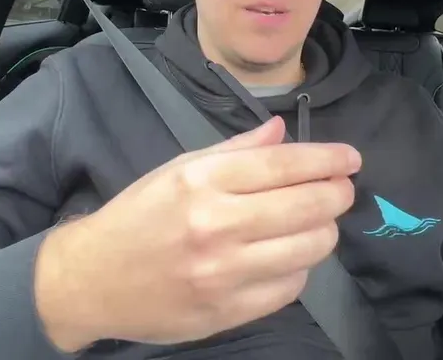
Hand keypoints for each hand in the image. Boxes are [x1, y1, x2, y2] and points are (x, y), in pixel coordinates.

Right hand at [33, 116, 360, 351]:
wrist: (92, 280)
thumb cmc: (137, 217)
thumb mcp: (177, 170)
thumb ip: (234, 150)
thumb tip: (282, 132)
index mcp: (201, 182)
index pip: (284, 165)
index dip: (327, 159)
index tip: (351, 159)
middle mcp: (215, 225)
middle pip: (308, 206)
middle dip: (337, 194)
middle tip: (339, 190)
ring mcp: (223, 272)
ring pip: (309, 248)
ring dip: (323, 232)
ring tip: (314, 223)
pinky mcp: (227, 311)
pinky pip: (290, 287)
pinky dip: (299, 268)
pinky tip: (287, 256)